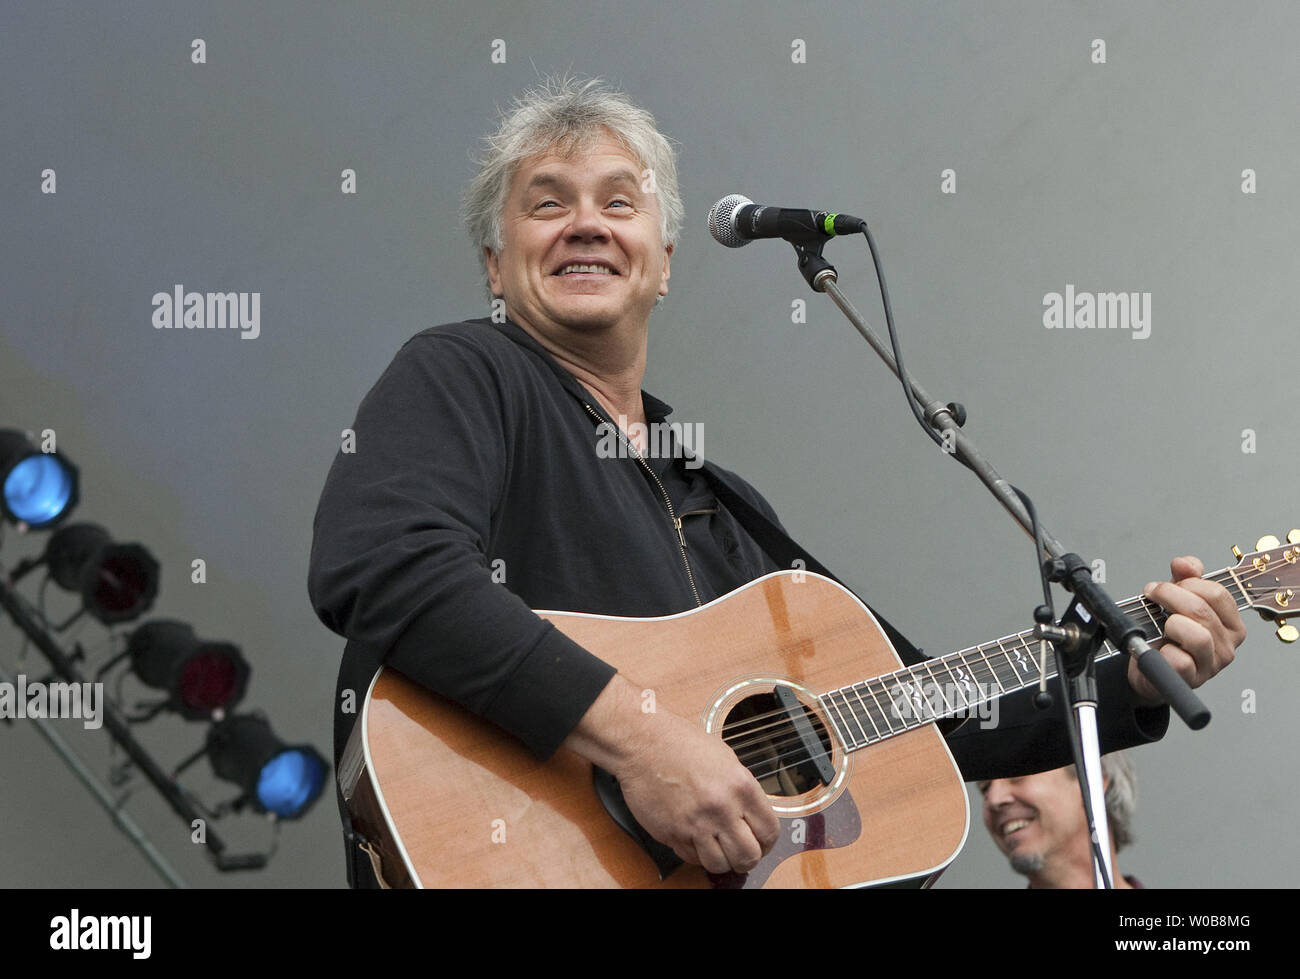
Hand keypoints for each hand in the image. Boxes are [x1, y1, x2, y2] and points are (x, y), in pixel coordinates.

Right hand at [563, 675, 778, 874]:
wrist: (643, 742)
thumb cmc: (681, 743)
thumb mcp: (725, 759)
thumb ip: (740, 790)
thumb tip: (750, 816)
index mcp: (741, 786)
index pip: (769, 831)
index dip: (767, 842)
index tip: (760, 843)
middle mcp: (721, 808)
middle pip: (748, 856)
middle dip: (747, 858)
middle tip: (740, 852)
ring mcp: (695, 823)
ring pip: (720, 864)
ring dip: (720, 860)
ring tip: (716, 848)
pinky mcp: (672, 833)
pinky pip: (691, 858)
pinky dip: (695, 853)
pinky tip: (693, 838)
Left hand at [1128, 555, 1245, 703]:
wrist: (1149, 666)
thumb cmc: (1167, 635)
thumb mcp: (1177, 601)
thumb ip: (1184, 578)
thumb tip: (1184, 563)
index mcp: (1230, 624)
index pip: (1218, 594)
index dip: (1188, 583)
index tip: (1167, 584)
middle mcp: (1226, 646)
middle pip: (1202, 610)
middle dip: (1170, 595)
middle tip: (1153, 594)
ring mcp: (1211, 665)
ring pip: (1197, 636)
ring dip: (1171, 623)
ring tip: (1162, 625)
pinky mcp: (1191, 679)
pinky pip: (1180, 660)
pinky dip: (1164, 651)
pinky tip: (1160, 649)